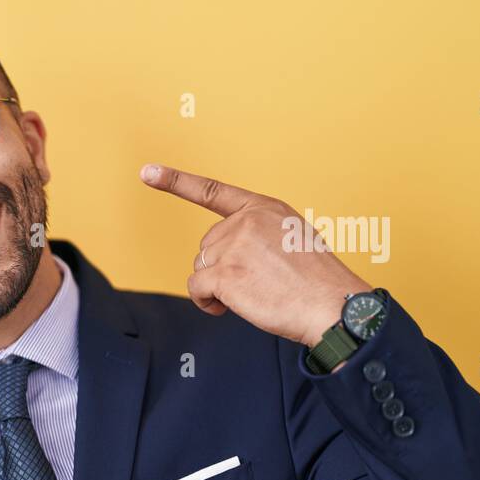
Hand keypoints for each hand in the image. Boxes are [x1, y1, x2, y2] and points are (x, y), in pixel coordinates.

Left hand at [139, 163, 372, 346]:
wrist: (332, 306)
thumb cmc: (317, 281)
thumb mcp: (292, 238)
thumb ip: (259, 234)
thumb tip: (227, 251)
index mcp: (264, 208)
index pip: (213, 191)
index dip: (176, 181)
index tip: (148, 171)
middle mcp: (246, 221)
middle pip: (207, 245)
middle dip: (222, 267)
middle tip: (255, 282)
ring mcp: (234, 246)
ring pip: (201, 268)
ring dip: (217, 287)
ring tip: (252, 293)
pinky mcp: (224, 273)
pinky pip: (196, 288)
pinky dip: (206, 302)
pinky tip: (228, 307)